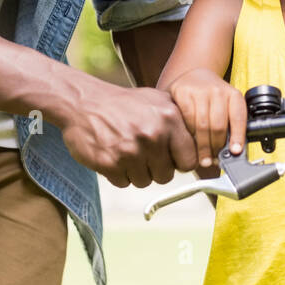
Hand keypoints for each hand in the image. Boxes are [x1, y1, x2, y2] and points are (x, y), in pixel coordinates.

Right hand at [58, 77, 198, 188]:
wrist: (83, 102)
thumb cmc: (124, 103)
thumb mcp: (157, 100)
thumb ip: (179, 121)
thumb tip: (200, 146)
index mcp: (169, 119)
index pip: (189, 160)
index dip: (179, 163)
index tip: (170, 159)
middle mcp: (152, 135)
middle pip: (166, 176)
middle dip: (156, 169)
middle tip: (144, 154)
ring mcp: (130, 151)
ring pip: (144, 181)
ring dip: (136, 172)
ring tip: (127, 151)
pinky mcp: (109, 164)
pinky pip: (123, 183)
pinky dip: (119, 174)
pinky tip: (114, 154)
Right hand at [164, 67, 247, 177]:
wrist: (193, 76)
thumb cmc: (211, 97)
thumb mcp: (225, 106)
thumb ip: (230, 125)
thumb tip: (232, 152)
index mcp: (233, 95)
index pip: (239, 118)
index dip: (237, 137)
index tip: (235, 151)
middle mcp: (218, 91)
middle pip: (218, 126)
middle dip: (215, 147)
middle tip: (211, 160)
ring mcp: (199, 91)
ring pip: (201, 126)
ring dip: (201, 146)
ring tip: (200, 157)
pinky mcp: (182, 92)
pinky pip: (186, 120)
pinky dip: (187, 135)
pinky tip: (188, 142)